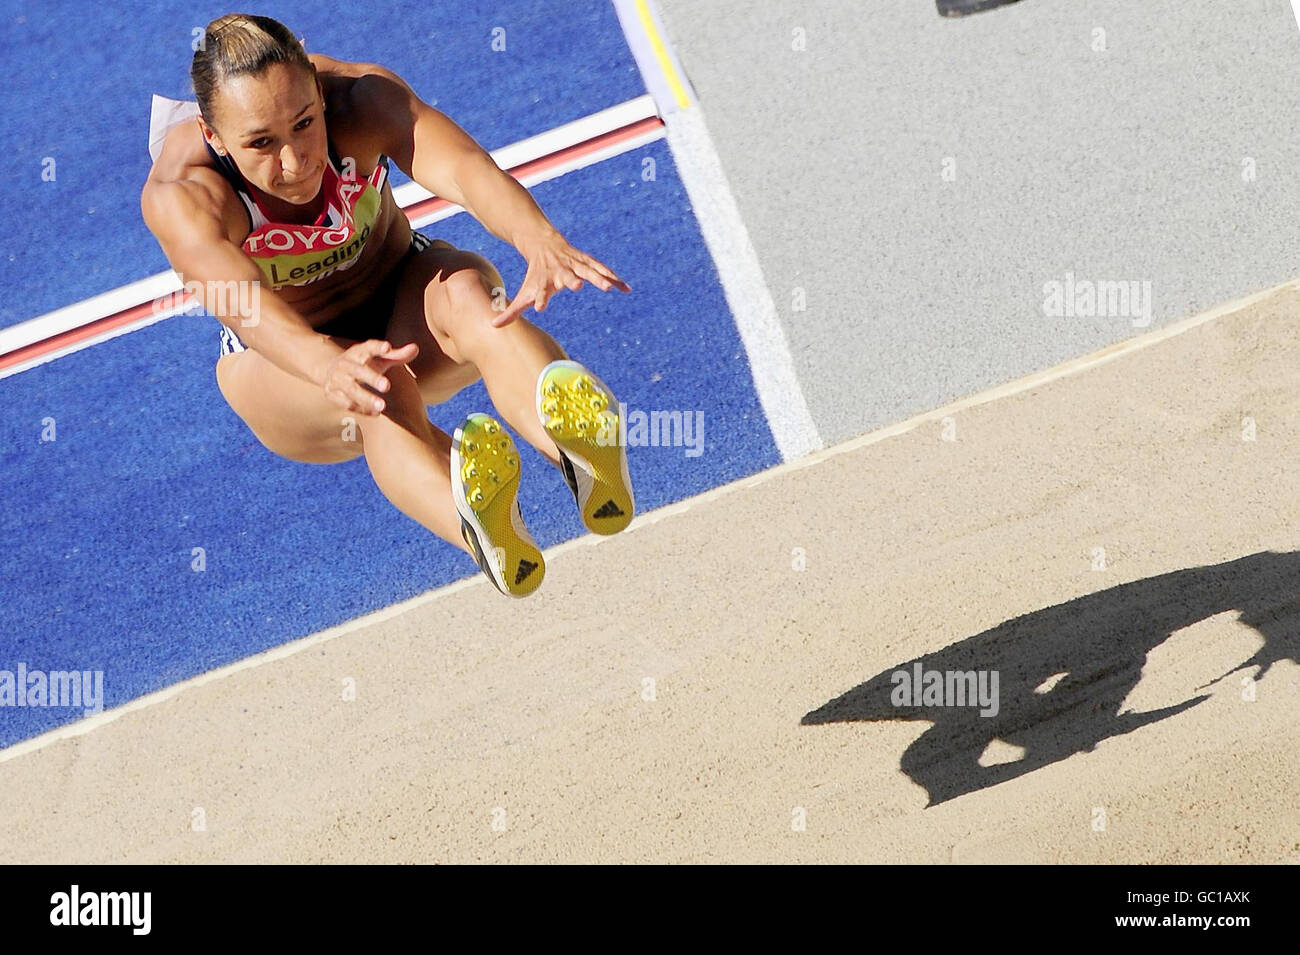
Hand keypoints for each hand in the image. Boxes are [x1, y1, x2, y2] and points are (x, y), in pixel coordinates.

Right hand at [321, 340, 418, 414]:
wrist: (330, 370)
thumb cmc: (364, 364)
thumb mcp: (379, 359)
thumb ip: (397, 355)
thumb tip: (416, 348)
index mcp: (358, 352)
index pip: (368, 347)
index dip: (377, 347)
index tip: (387, 347)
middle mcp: (346, 364)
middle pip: (358, 370)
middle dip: (372, 378)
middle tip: (387, 386)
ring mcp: (337, 378)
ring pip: (351, 389)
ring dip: (366, 398)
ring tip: (383, 407)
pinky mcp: (331, 393)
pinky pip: (346, 402)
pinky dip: (360, 408)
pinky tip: (375, 413)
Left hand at [492, 232, 629, 326]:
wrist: (543, 243)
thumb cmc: (535, 274)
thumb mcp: (524, 292)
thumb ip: (512, 311)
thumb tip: (493, 327)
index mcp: (543, 279)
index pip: (540, 290)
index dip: (540, 298)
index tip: (540, 307)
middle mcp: (559, 270)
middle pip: (565, 275)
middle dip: (571, 279)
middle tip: (577, 286)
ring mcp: (574, 263)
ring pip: (587, 269)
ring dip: (598, 277)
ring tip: (609, 287)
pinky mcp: (586, 261)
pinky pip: (602, 270)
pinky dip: (613, 278)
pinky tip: (626, 289)